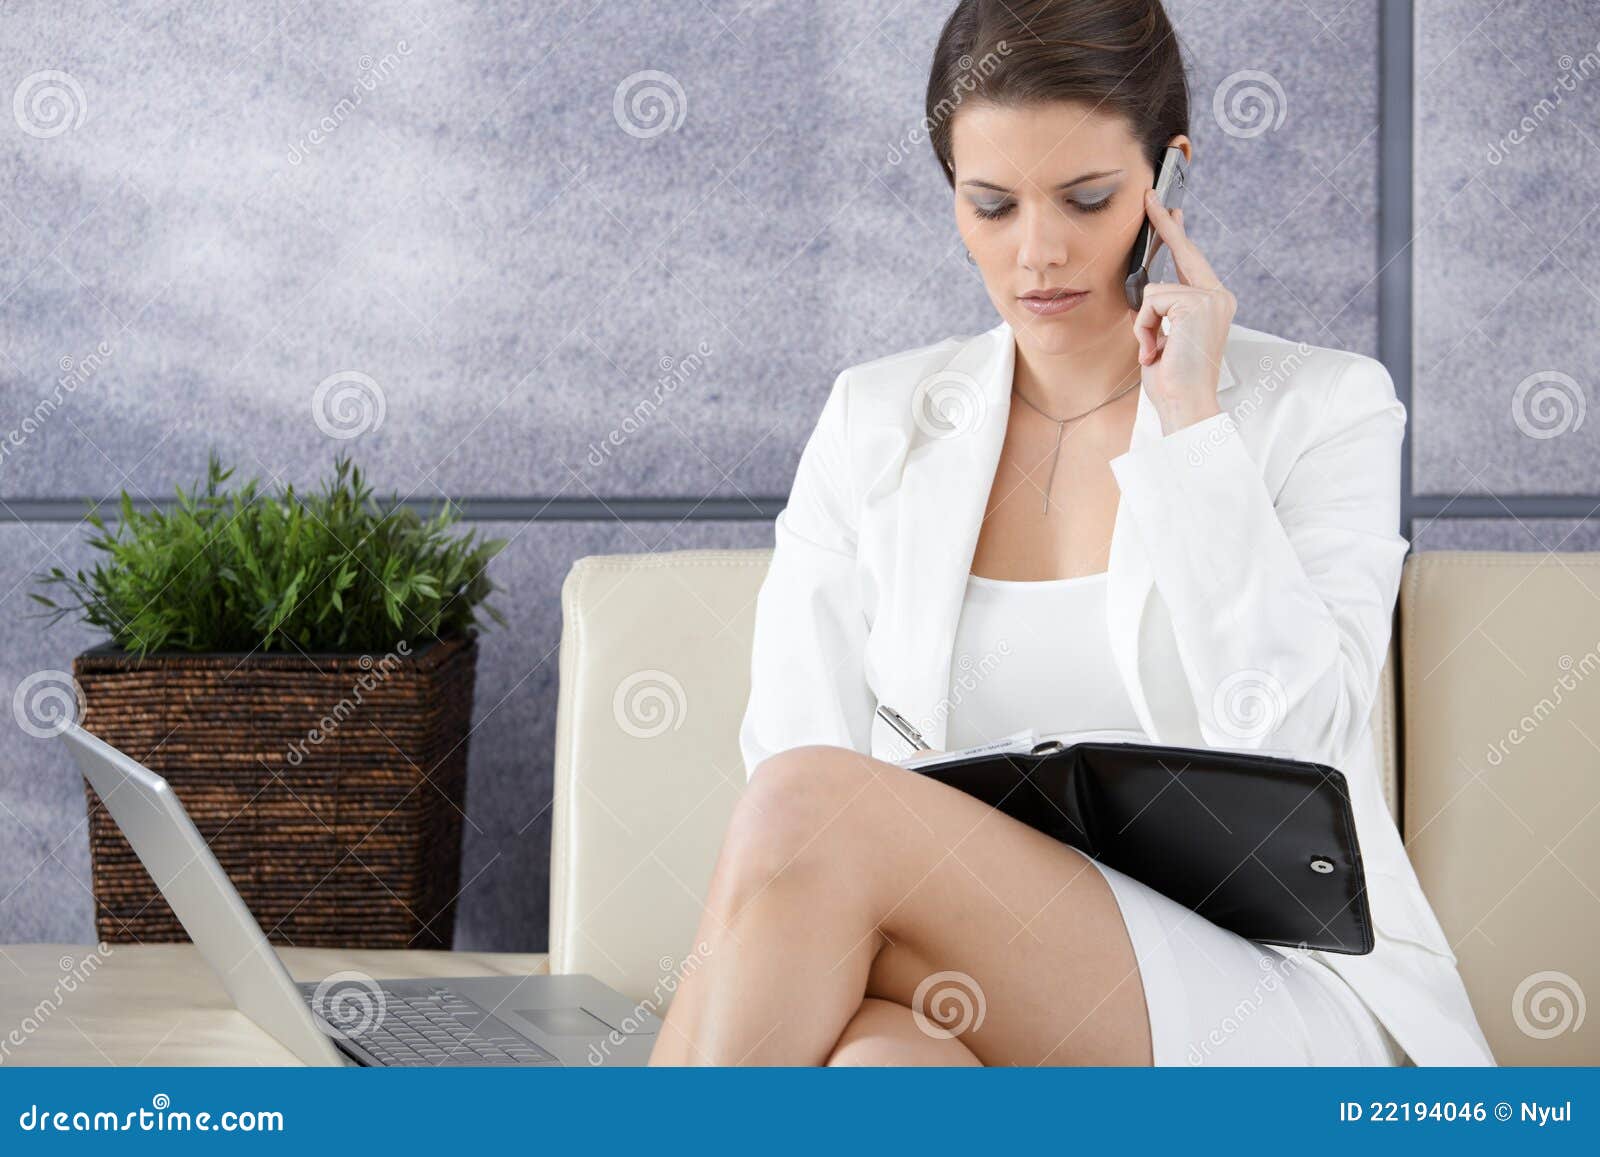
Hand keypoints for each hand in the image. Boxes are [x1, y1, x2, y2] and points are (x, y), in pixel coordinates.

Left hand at [1132, 188, 1235, 434]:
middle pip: (1184, 252)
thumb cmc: (1172, 380)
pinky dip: (1145, 328)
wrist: (1185, 405)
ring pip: (1155, 291)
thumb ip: (1163, 311)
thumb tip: (1150, 289)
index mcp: (1212, 304)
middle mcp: (1218, 297)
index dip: (1176, 234)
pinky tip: (1158, 350)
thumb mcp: (1165, 337)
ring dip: (1144, 325)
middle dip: (1164, 225)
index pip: (1191, 260)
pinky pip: (1152, 302)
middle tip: (1149, 195)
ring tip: (1155, 351)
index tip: (1168, 209)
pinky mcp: (1198, 303)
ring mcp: (1212, 298)